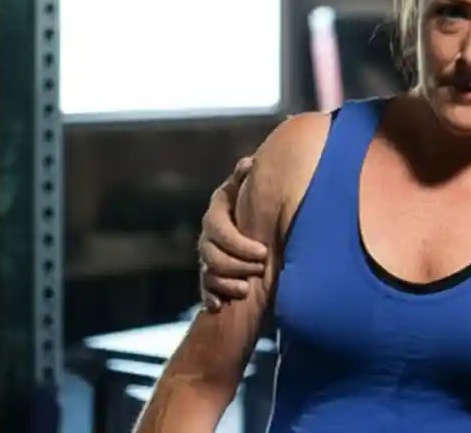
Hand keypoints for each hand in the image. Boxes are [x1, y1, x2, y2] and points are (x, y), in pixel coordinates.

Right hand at [198, 156, 266, 310]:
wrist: (260, 226)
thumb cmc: (258, 202)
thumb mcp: (251, 189)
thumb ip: (246, 178)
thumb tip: (249, 163)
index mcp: (217, 213)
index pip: (219, 230)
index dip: (239, 244)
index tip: (265, 252)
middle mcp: (208, 235)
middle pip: (212, 255)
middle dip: (237, 264)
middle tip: (263, 268)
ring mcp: (207, 256)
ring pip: (208, 273)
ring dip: (226, 283)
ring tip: (246, 289)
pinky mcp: (210, 276)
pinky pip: (205, 289)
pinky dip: (211, 298)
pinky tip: (219, 306)